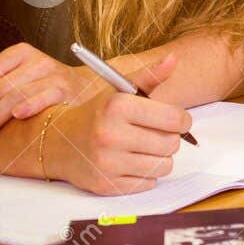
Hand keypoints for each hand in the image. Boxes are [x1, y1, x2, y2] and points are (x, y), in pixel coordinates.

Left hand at [0, 43, 96, 122]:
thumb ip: (4, 83)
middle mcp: (38, 62)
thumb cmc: (45, 87)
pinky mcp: (66, 91)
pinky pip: (44, 97)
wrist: (87, 88)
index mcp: (22, 54)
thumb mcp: (23, 78)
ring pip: (17, 94)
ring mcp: (54, 75)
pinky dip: (29, 106)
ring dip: (0, 114)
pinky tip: (18, 114)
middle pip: (2, 86)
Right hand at [42, 52, 191, 194]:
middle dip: (169, 139)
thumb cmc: (99, 114)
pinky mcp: (106, 185)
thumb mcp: (120, 91)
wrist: (60, 143)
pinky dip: (146, 175)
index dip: (181, 120)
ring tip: (143, 148)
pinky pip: (149, 183)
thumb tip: (173, 59)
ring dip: (160, 158)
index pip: (175, 119)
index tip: (174, 120)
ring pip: (164, 165)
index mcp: (118, 107)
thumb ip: (149, 76)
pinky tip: (130, 163)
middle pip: (172, 144)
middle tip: (154, 134)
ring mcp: (107, 162)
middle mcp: (110, 134)